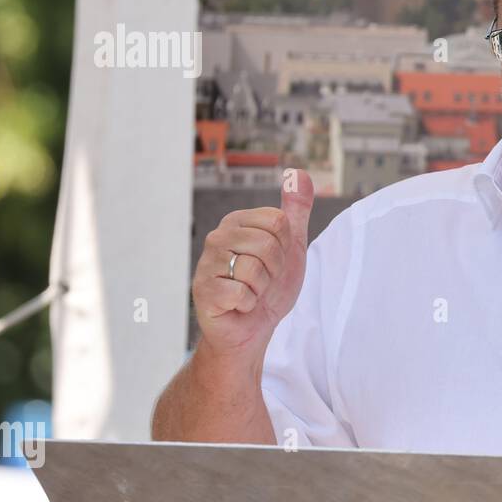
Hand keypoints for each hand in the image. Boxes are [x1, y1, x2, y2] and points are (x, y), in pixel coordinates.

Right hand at [192, 169, 313, 359]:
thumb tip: (299, 172)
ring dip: (261, 289)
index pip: (278, 222)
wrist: (253, 328)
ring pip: (254, 269)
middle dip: (274, 270)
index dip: (285, 248)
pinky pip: (240, 293)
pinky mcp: (203, 291)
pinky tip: (238, 306)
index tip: (274, 261)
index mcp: (238, 222)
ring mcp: (207, 264)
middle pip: (268, 244)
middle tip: (262, 281)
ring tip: (250, 292)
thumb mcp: (291, 245)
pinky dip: (248, 305)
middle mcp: (217, 237)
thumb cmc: (269, 286)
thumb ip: (295, 210)